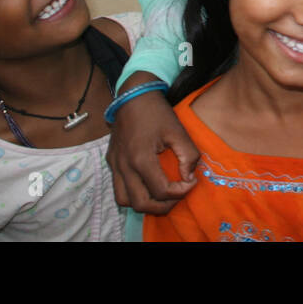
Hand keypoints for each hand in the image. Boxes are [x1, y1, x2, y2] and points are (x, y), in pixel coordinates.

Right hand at [107, 81, 198, 213]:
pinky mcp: (111, 162)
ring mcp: (115, 165)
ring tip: (162, 196)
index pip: (161, 191)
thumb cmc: (157, 112)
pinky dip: (133, 195)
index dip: (180, 192)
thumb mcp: (178, 130)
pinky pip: (118, 189)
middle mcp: (124, 166)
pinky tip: (148, 186)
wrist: (133, 96)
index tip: (191, 182)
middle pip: (141, 204)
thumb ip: (188, 155)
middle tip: (178, 196)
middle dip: (163, 206)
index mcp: (141, 158)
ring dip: (145, 204)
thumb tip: (189, 177)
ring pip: (125, 201)